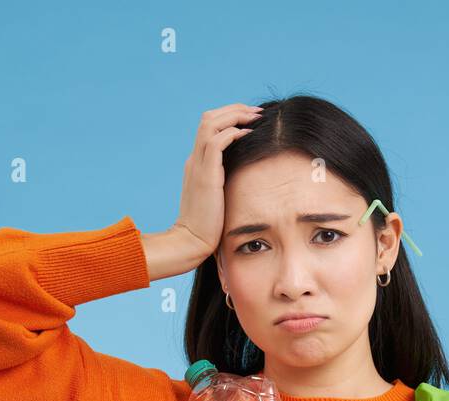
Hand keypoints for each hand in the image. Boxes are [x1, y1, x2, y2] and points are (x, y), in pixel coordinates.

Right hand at [173, 104, 261, 260]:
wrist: (191, 241)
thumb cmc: (208, 226)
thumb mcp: (217, 197)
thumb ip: (225, 183)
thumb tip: (245, 177)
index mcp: (197, 163)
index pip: (210, 127)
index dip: (230, 117)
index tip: (252, 120)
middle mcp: (195, 159)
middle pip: (209, 118)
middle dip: (234, 110)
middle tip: (257, 113)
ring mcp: (197, 165)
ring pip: (210, 123)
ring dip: (235, 116)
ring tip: (255, 118)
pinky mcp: (205, 176)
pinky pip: (216, 143)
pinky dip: (232, 133)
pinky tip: (248, 135)